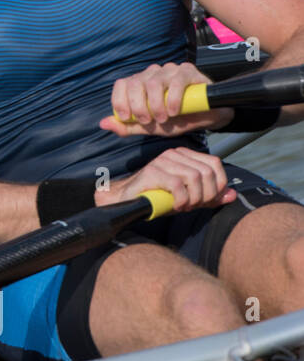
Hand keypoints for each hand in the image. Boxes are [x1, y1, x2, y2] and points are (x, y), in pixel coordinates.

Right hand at [94, 146, 236, 212]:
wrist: (127, 200)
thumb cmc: (158, 198)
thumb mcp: (189, 197)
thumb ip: (210, 196)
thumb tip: (233, 195)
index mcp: (185, 155)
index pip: (214, 164)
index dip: (218, 184)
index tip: (208, 200)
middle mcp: (174, 154)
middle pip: (206, 172)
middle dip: (206, 194)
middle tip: (194, 205)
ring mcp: (163, 161)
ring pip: (195, 178)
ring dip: (194, 198)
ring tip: (184, 206)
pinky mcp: (153, 171)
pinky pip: (178, 185)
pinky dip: (182, 199)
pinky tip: (176, 205)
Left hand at [98, 62, 231, 136]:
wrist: (207, 118)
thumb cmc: (177, 120)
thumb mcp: (149, 127)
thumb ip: (127, 126)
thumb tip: (103, 123)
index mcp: (140, 83)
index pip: (122, 84)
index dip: (119, 101)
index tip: (126, 118)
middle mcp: (153, 73)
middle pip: (135, 83)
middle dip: (138, 106)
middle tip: (147, 122)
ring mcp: (170, 70)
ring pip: (153, 83)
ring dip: (155, 105)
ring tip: (163, 119)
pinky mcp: (188, 71)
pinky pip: (176, 81)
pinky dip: (173, 100)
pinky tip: (174, 112)